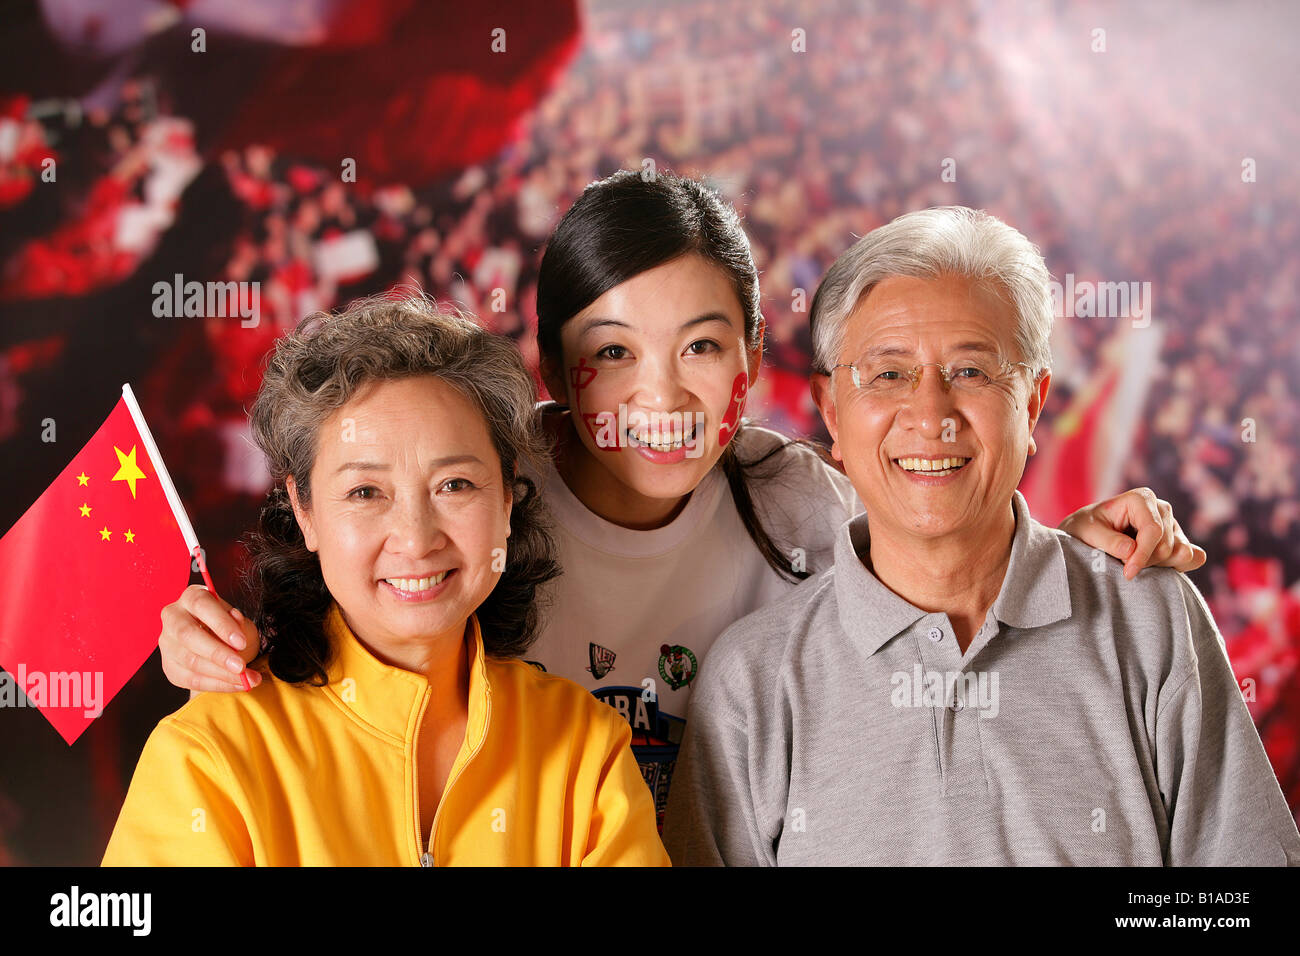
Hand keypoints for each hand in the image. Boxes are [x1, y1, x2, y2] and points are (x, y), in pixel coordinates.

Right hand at [160, 585, 262, 691]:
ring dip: (221, 674)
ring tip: (247, 679)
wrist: (222, 648)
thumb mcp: (241, 623)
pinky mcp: (169, 666)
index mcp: (192, 597)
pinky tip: (237, 684)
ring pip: (189, 660)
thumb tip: (236, 618)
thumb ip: (240, 623)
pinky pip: (190, 679)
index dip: (221, 624)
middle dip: (217, 653)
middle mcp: (173, 617)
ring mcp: (167, 643)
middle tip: (241, 667)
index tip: (240, 642)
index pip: (201, 605)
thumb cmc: (231, 630)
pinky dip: (217, 684)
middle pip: (188, 635)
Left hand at [1059, 488, 1206, 580]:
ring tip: (1133, 565)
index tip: (1127, 573)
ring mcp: (1172, 525)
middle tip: (1123, 567)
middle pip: (1167, 545)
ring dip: (1158, 566)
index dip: (1142, 555)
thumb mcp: (1087, 532)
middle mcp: (1161, 509)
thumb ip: (1108, 541)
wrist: (1088, 535)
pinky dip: (1178, 566)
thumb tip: (1130, 550)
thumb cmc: (1086, 529)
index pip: (1153, 530)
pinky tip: (1157, 570)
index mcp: (1141, 498)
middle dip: (1146, 562)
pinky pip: (1194, 557)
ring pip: (1180, 553)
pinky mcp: (1178, 541)